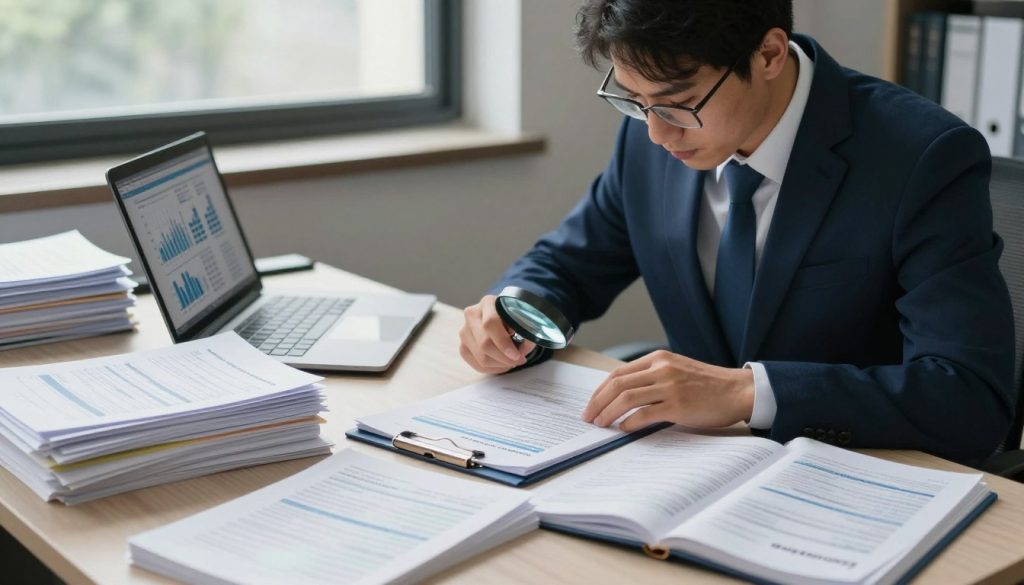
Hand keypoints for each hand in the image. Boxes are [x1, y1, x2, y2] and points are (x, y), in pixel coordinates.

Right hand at [459, 295, 536, 373]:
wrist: (501, 317)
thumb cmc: (513, 317)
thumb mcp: (523, 317)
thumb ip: (525, 332)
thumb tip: (521, 350)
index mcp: (487, 302)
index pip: (490, 324)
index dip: (504, 343)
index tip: (516, 355)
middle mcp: (471, 315)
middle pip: (484, 344)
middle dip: (505, 358)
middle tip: (519, 360)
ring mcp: (464, 332)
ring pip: (481, 357)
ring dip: (501, 364)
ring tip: (512, 361)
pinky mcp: (463, 347)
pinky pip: (477, 365)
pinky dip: (493, 369)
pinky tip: (503, 364)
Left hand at [581, 350, 754, 431]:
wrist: (738, 391)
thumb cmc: (709, 385)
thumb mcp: (677, 370)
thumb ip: (653, 377)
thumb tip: (624, 396)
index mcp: (658, 358)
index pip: (618, 372)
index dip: (600, 389)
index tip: (591, 403)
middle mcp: (661, 368)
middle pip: (617, 384)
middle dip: (597, 402)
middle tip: (588, 417)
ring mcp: (670, 386)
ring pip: (626, 398)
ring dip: (608, 413)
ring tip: (600, 424)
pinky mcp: (678, 405)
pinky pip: (644, 413)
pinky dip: (629, 422)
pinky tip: (622, 429)